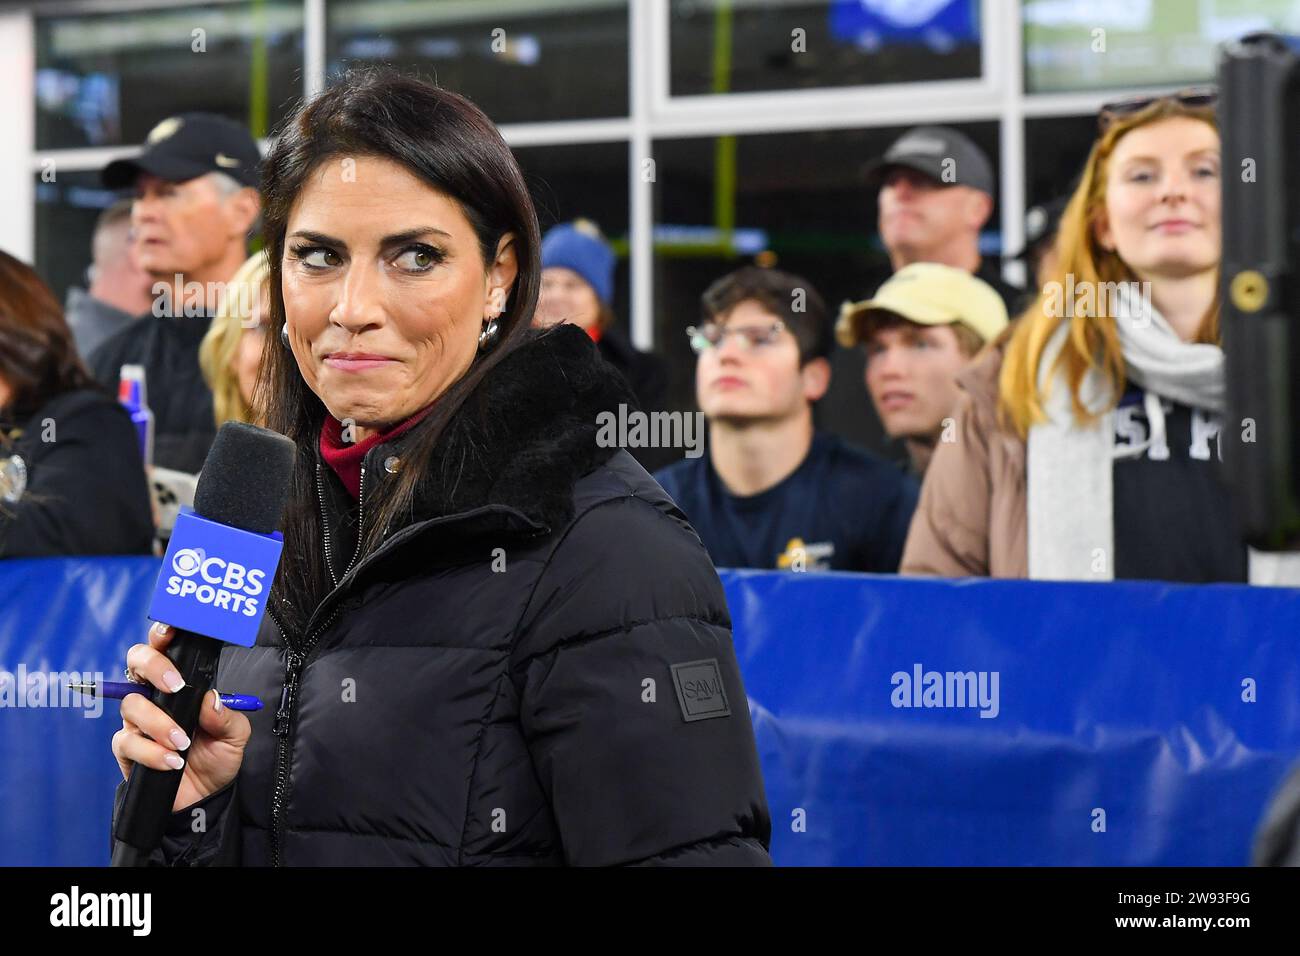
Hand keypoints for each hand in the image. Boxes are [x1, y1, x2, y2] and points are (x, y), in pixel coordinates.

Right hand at [111, 622, 250, 812]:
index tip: (169, 631)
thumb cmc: (216, 757)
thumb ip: (227, 716)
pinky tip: (172, 762)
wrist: (203, 797)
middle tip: (175, 685)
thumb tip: (210, 699)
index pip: (165, 649)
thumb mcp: (235, 735)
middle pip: (137, 662)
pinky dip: (152, 752)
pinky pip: (128, 742)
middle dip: (154, 666)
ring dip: (160, 724)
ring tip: (183, 743)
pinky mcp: (127, 749)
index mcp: (180, 685)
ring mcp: (137, 722)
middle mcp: (154, 696)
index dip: (162, 635)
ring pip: (133, 706)